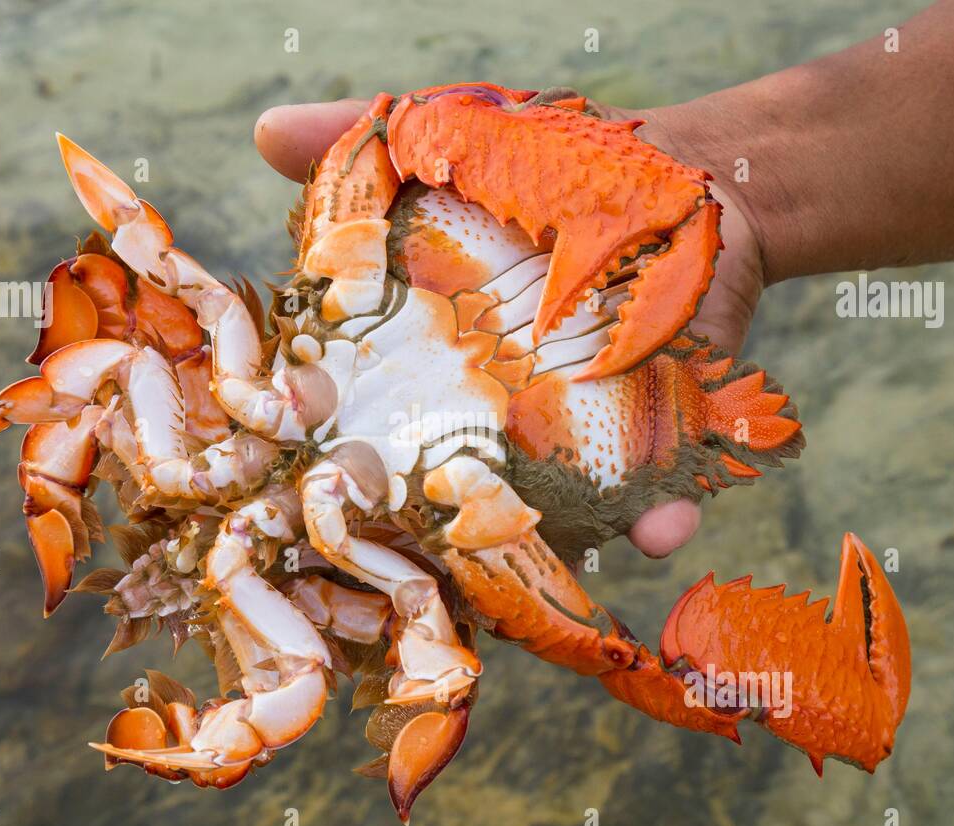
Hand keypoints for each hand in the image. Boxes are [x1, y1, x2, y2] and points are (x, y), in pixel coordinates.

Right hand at [254, 98, 767, 558]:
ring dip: (539, 551)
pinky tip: (661, 531)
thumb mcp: (452, 136)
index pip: (369, 424)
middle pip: (446, 493)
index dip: (341, 459)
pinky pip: (652, 501)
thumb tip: (259, 131)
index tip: (317, 485)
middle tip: (419, 551)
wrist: (694, 180)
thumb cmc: (557, 167)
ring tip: (539, 565)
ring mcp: (575, 433)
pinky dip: (659, 522)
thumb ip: (354, 137)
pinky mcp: (652, 439)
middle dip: (431, 527)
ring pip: (542, 521)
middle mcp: (494, 414)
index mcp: (432, 358)